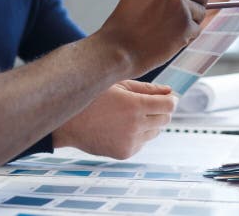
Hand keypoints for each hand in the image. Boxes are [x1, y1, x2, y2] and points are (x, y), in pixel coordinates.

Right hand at [52, 80, 175, 158]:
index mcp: (134, 105)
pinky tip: (120, 126)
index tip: (168, 97)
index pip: (168, 105)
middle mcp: (135, 126)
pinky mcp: (125, 153)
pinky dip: (137, 134)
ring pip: (154, 132)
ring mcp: (130, 142)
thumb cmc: (91, 97)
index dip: (171, 99)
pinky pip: (141, 142)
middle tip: (148, 104)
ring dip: (149, 123)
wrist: (67, 123)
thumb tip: (169, 91)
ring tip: (128, 115)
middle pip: (164, 119)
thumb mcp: (117, 85)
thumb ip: (146, 88)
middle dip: (161, 110)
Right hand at [97, 0, 209, 76]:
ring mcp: (180, 4)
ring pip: (201, 11)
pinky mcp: (186, 24)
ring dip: (189, 21)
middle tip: (178, 15)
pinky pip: (197, 29)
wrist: (118, 47)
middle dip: (196, 2)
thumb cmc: (128, 23)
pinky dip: (186, 36)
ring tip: (166, 28)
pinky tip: (167, 38)